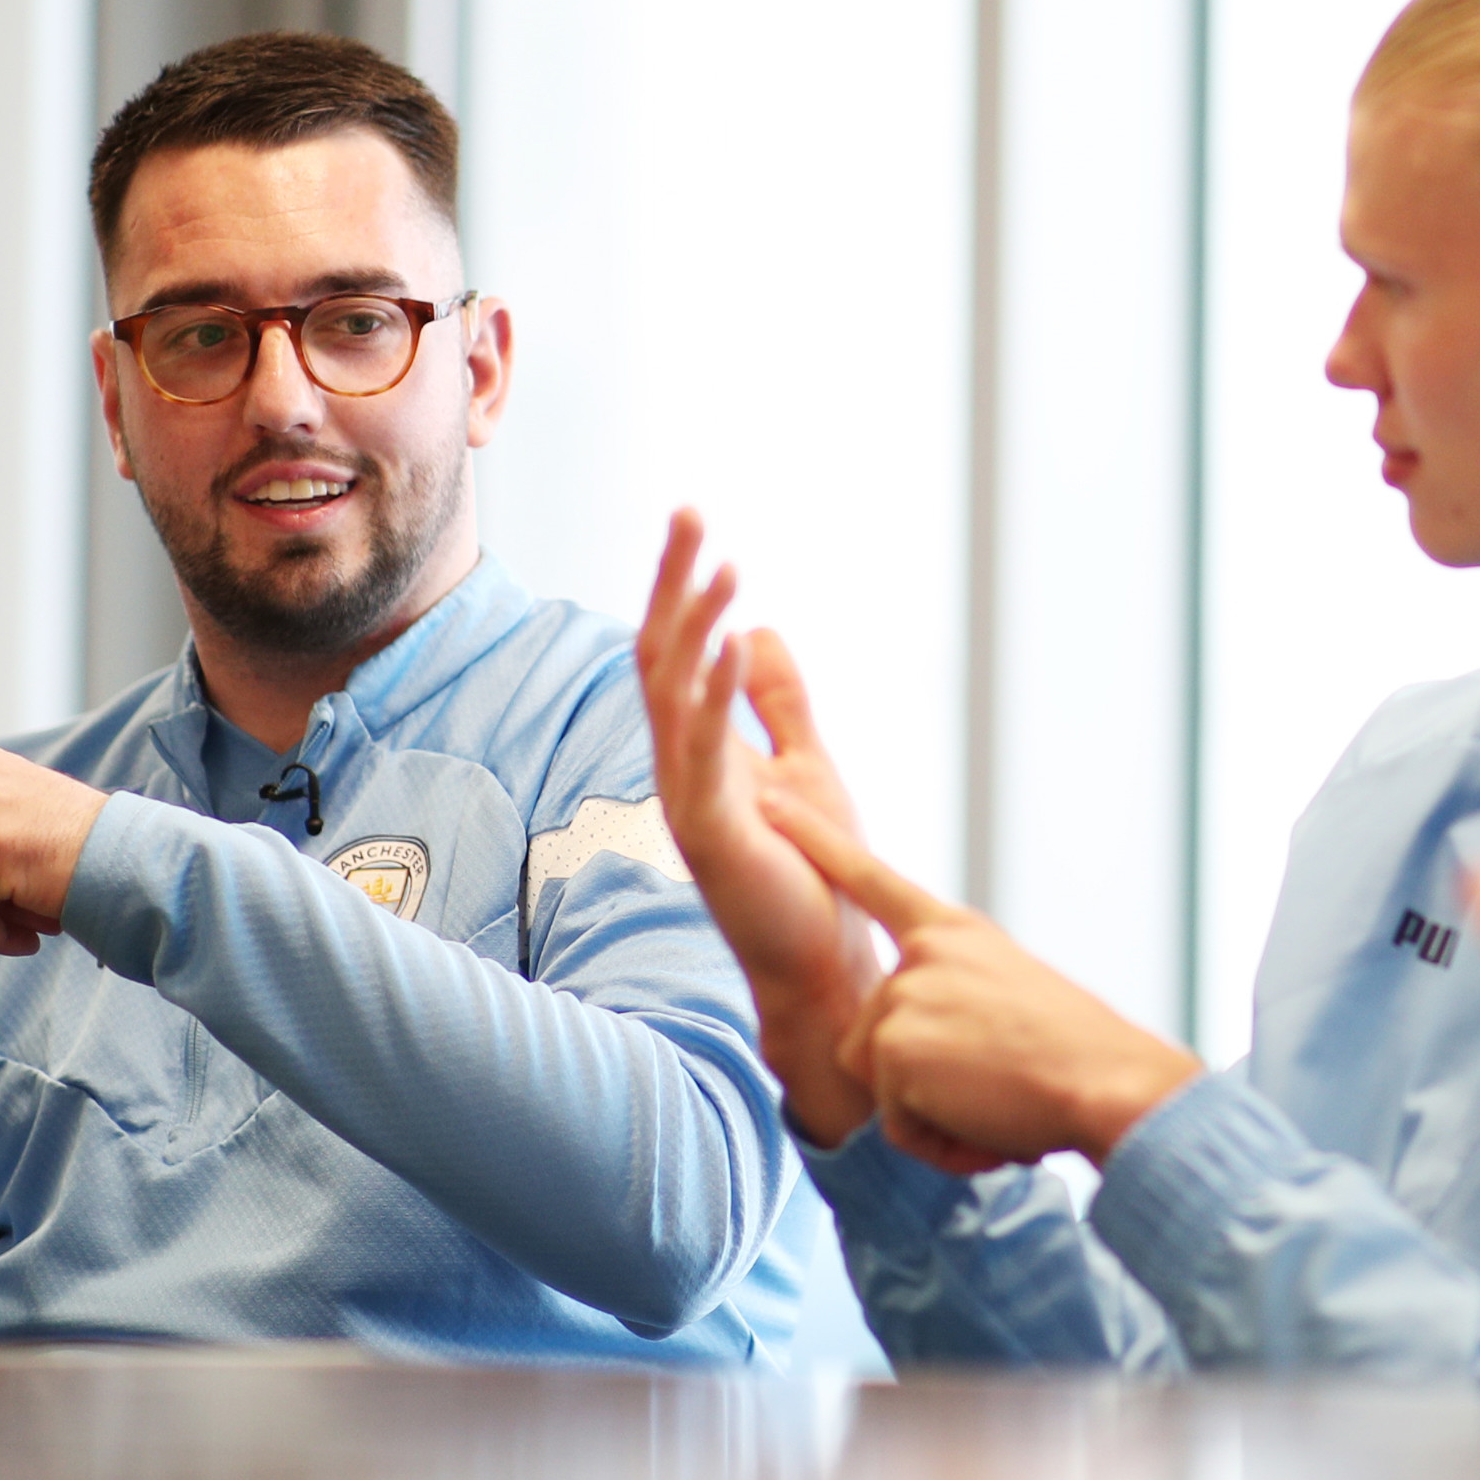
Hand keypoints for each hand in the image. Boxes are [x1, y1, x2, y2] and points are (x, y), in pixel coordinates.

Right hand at [634, 509, 886, 1144]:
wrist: (820, 966)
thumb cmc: (812, 875)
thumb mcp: (805, 766)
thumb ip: (777, 703)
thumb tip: (755, 631)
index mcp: (699, 752)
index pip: (674, 652)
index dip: (681, 587)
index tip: (696, 523)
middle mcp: (680, 769)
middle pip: (658, 656)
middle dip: (673, 582)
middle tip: (689, 513)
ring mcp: (689, 801)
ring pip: (673, 695)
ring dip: (697, 623)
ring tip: (723, 564)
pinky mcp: (714, 833)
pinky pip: (703, 751)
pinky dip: (713, 693)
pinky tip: (729, 642)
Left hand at [759, 785, 1202, 1175]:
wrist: (1107, 1078)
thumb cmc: (1078, 1052)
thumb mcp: (1010, 996)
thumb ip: (953, 997)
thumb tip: (915, 1050)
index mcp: (954, 933)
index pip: (873, 882)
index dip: (818, 842)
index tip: (773, 802)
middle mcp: (922, 955)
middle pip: (871, 1038)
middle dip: (919, 1082)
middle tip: (993, 1085)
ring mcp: (904, 996)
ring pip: (879, 1083)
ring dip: (929, 1115)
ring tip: (993, 1103)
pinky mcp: (892, 1047)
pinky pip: (895, 1124)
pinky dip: (938, 1144)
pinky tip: (986, 1126)